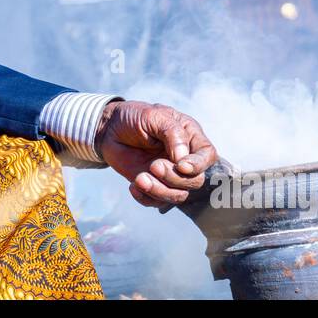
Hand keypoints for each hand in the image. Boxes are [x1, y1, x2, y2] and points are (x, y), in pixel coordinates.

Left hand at [96, 100, 217, 209]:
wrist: (109, 128)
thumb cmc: (134, 116)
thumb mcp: (154, 116)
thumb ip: (172, 133)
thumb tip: (183, 159)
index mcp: (190, 137)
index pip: (207, 155)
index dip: (199, 165)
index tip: (180, 166)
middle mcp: (184, 158)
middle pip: (195, 180)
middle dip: (174, 178)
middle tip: (153, 166)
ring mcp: (169, 174)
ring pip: (178, 195)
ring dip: (160, 191)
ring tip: (140, 179)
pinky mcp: (154, 185)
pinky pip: (157, 202)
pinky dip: (146, 198)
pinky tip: (133, 186)